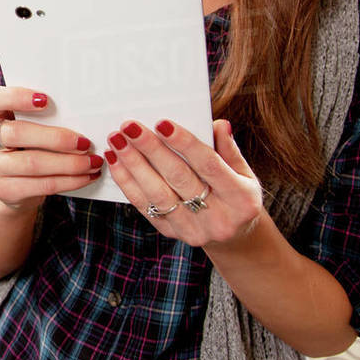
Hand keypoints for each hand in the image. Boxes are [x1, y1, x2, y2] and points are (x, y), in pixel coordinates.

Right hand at [0, 86, 101, 211]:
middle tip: (85, 142)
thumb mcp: (23, 122)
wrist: (11, 183)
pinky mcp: (1, 190)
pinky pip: (39, 186)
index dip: (17, 97)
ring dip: (68, 163)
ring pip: (31, 163)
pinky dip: (67, 181)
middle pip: (17, 134)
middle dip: (56, 138)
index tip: (46, 100)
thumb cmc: (24, 142)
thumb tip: (78, 108)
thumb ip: (38, 113)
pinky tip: (85, 177)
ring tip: (92, 161)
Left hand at [104, 119, 263, 248]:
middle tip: (129, 127)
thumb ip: (229, 150)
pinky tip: (116, 162)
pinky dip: (127, 182)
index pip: (209, 165)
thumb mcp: (244, 172)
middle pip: (178, 177)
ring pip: (157, 194)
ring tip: (117, 141)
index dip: (184, 143)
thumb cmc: (236, 194)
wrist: (232, 237)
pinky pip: (144, 206)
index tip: (161, 123)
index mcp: (242, 199)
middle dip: (150, 149)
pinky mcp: (171, 233)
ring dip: (133, 165)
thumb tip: (218, 125)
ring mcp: (193, 230)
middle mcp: (218, 219)